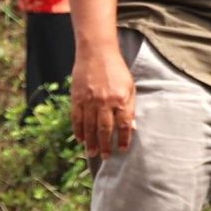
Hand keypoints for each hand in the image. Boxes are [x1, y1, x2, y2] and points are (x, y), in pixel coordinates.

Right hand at [70, 40, 135, 159]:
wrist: (96, 53)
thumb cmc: (117, 70)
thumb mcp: (130, 87)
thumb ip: (130, 107)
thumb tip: (132, 127)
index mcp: (121, 99)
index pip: (124, 125)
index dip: (123, 139)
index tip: (123, 150)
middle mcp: (105, 102)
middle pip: (105, 129)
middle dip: (106, 145)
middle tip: (106, 157)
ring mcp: (89, 100)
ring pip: (89, 126)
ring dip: (91, 142)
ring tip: (93, 153)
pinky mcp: (77, 98)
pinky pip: (77, 118)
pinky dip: (78, 130)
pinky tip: (80, 139)